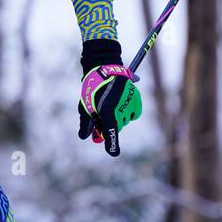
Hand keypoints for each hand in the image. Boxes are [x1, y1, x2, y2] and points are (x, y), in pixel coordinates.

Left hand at [77, 38, 141, 156]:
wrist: (106, 68)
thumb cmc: (93, 88)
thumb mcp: (85, 106)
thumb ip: (86, 123)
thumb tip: (84, 136)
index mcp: (107, 111)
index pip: (111, 131)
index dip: (112, 144)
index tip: (113, 153)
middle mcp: (121, 108)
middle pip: (117, 127)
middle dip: (110, 126)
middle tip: (101, 117)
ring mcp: (130, 104)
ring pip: (126, 120)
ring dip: (119, 118)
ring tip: (110, 104)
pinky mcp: (137, 99)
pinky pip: (134, 114)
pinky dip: (129, 113)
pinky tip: (121, 105)